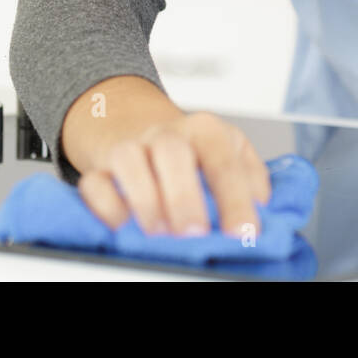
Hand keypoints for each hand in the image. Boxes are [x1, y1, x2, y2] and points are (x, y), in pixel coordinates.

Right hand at [76, 108, 271, 239]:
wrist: (134, 123)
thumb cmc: (190, 150)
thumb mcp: (231, 151)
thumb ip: (251, 177)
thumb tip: (263, 207)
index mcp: (205, 130)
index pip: (223, 160)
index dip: (235, 198)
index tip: (243, 232)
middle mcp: (165, 134)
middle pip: (173, 152)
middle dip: (184, 196)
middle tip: (195, 233)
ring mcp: (130, 148)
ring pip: (129, 161)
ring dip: (145, 200)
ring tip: (160, 234)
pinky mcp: (99, 167)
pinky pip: (94, 183)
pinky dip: (106, 206)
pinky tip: (124, 227)